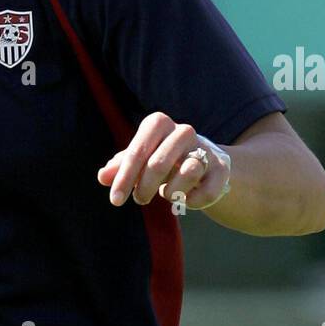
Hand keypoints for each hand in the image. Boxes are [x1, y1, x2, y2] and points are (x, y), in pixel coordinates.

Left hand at [97, 112, 231, 209]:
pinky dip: (191, 201)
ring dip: (170, 191)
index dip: (124, 177)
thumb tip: (103, 177)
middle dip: (144, 188)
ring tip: (166, 193)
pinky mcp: (221, 169)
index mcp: (158, 124)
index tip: (115, 200)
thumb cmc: (163, 160)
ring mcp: (204, 148)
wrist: (204, 164)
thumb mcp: (139, 160)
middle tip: (139, 199)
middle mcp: (183, 131)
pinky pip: (205, 192)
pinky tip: (186, 198)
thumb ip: (119, 167)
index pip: (138, 150)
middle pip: (158, 164)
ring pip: (186, 174)